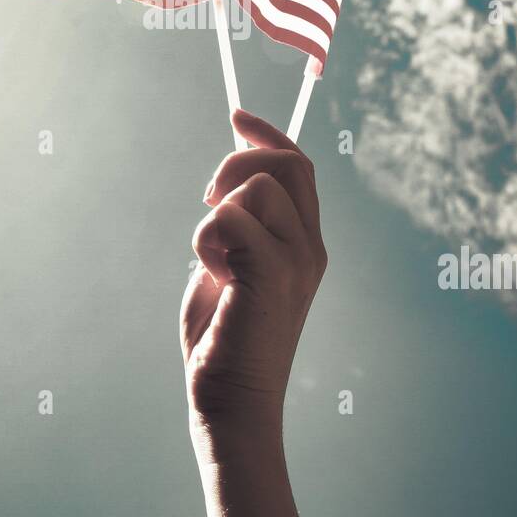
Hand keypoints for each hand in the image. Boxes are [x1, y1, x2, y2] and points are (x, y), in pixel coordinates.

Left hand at [180, 108, 327, 455]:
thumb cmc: (223, 339)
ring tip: (211, 257)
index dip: (269, 135)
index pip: (300, 167)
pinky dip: (206, 237)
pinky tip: (210, 274)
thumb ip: (239, 224)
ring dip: (217, 211)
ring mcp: (296, 261)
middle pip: (288, 163)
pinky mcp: (270, 275)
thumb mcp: (233, 266)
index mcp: (305, 243)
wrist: (232, 401)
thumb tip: (228, 176)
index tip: (238, 115)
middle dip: (238, 162)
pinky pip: (231, 217)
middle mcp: (310, 247)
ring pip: (258, 187)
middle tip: (208, 199)